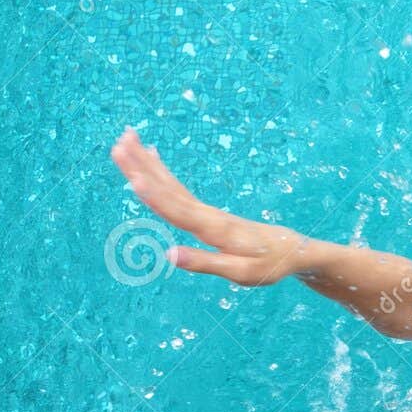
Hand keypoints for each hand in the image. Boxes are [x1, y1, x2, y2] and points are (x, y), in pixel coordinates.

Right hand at [109, 127, 306, 285]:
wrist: (293, 250)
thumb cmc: (268, 265)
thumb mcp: (240, 273)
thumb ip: (205, 263)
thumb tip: (169, 255)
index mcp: (214, 229)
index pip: (179, 211)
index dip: (155, 197)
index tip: (133, 178)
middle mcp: (208, 214)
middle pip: (169, 189)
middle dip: (142, 168)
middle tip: (118, 145)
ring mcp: (207, 210)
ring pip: (171, 184)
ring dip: (147, 162)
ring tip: (126, 138)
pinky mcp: (208, 211)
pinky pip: (180, 188)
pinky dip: (164, 170)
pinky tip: (152, 154)